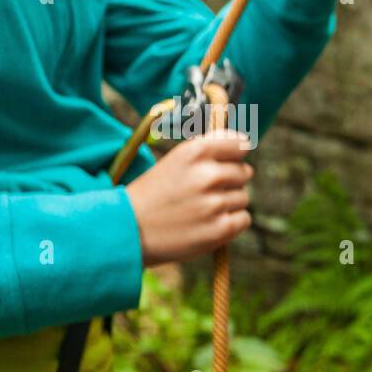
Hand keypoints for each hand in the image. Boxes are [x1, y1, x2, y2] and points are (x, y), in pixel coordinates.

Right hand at [126, 132, 253, 266]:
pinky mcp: (220, 229)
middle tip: (205, 191)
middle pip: (244, 172)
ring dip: (228, 203)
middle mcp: (207, 175)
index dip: (236, 153)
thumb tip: (245, 142)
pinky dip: (232, 222)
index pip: (239, 143)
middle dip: (230, 181)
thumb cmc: (153, 194)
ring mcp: (214, 204)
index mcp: (194, 152)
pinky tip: (209, 223)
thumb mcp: (175, 162)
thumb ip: (208, 151)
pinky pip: (244, 219)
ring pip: (243, 197)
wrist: (127, 230)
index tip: (229, 160)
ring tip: (200, 209)